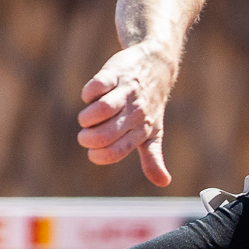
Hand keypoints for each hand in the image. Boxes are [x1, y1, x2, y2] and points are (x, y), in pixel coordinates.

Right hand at [77, 42, 176, 184]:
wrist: (157, 66)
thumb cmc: (152, 104)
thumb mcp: (154, 132)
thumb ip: (153, 158)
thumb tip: (164, 182)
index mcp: (142, 130)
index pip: (116, 151)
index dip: (99, 156)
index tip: (92, 152)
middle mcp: (135, 112)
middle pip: (106, 133)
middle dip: (89, 139)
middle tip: (85, 136)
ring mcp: (126, 91)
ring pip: (103, 109)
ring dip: (87, 117)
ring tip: (86, 118)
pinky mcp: (116, 73)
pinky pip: (99, 84)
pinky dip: (89, 92)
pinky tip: (90, 96)